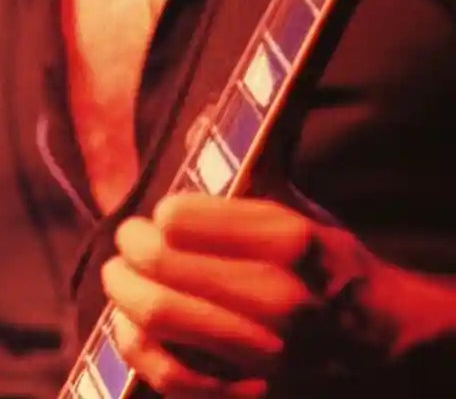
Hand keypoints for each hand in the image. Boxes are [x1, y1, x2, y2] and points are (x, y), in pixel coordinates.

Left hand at [99, 194, 379, 397]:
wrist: (383, 338)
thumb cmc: (328, 265)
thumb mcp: (300, 212)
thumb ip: (247, 182)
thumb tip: (194, 132)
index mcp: (290, 242)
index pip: (179, 220)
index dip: (159, 217)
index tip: (156, 219)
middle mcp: (279, 298)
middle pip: (161, 265)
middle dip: (131, 249)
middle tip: (127, 243)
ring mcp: (264, 353)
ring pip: (157, 317)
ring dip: (123, 293)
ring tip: (121, 278)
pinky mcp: (248, 391)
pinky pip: (168, 373)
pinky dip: (136, 346)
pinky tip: (129, 325)